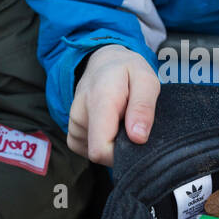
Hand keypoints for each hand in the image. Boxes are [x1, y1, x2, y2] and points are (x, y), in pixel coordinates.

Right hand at [68, 44, 159, 165]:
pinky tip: (110, 125)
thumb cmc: (127, 71)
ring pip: (97, 154)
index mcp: (99, 100)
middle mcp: (79, 114)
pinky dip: (103, 142)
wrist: (103, 64)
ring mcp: (73, 126)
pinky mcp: (72, 135)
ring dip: (113, 142)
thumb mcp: (146, 79)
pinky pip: (90, 151)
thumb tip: (138, 138)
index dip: (122, 154)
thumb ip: (143, 107)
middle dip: (121, 146)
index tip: (137, 140)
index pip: (100, 149)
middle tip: (131, 122)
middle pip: (100, 154)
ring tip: (120, 118)